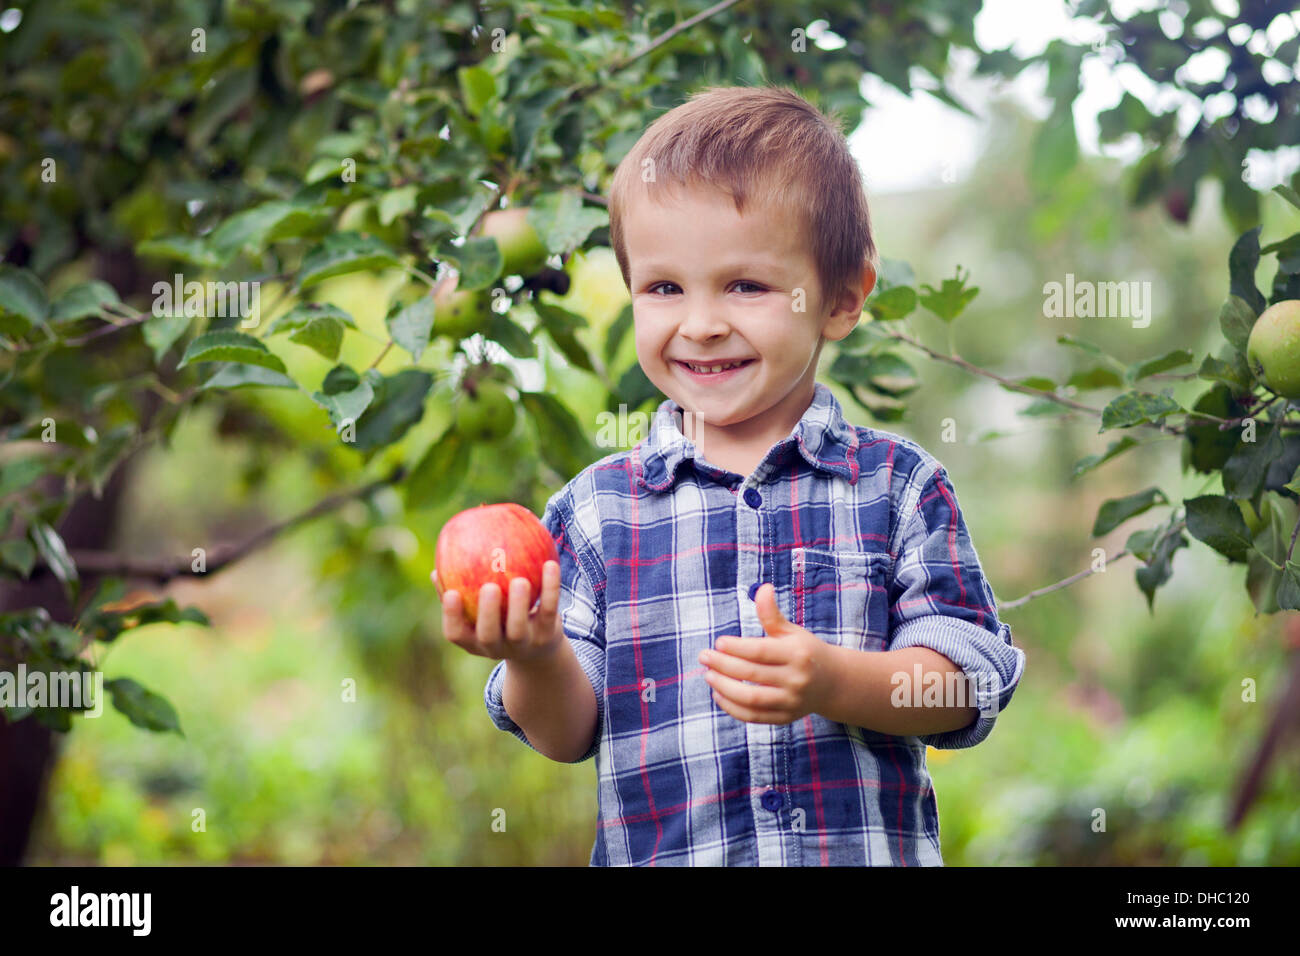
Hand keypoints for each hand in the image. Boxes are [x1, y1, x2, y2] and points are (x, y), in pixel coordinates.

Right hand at [433, 561, 564, 663]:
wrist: (539, 649)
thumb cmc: (499, 621)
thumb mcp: (477, 614)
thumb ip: (459, 591)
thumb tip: (436, 569)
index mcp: (474, 641)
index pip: (456, 634)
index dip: (451, 616)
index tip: (451, 593)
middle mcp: (497, 647)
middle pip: (489, 636)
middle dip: (487, 613)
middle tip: (489, 587)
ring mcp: (523, 644)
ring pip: (519, 629)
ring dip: (519, 604)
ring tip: (520, 580)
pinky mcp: (547, 636)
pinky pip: (548, 611)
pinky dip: (550, 589)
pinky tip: (550, 565)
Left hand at [698, 583, 835, 724]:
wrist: (832, 683)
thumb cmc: (804, 651)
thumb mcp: (791, 631)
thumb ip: (772, 614)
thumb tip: (762, 588)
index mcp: (798, 654)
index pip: (761, 652)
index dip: (736, 648)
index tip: (718, 642)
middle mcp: (797, 680)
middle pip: (753, 674)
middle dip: (723, 666)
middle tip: (704, 657)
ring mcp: (791, 702)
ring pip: (752, 699)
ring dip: (725, 688)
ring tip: (708, 675)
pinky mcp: (785, 718)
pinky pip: (754, 717)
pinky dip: (733, 708)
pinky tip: (718, 694)